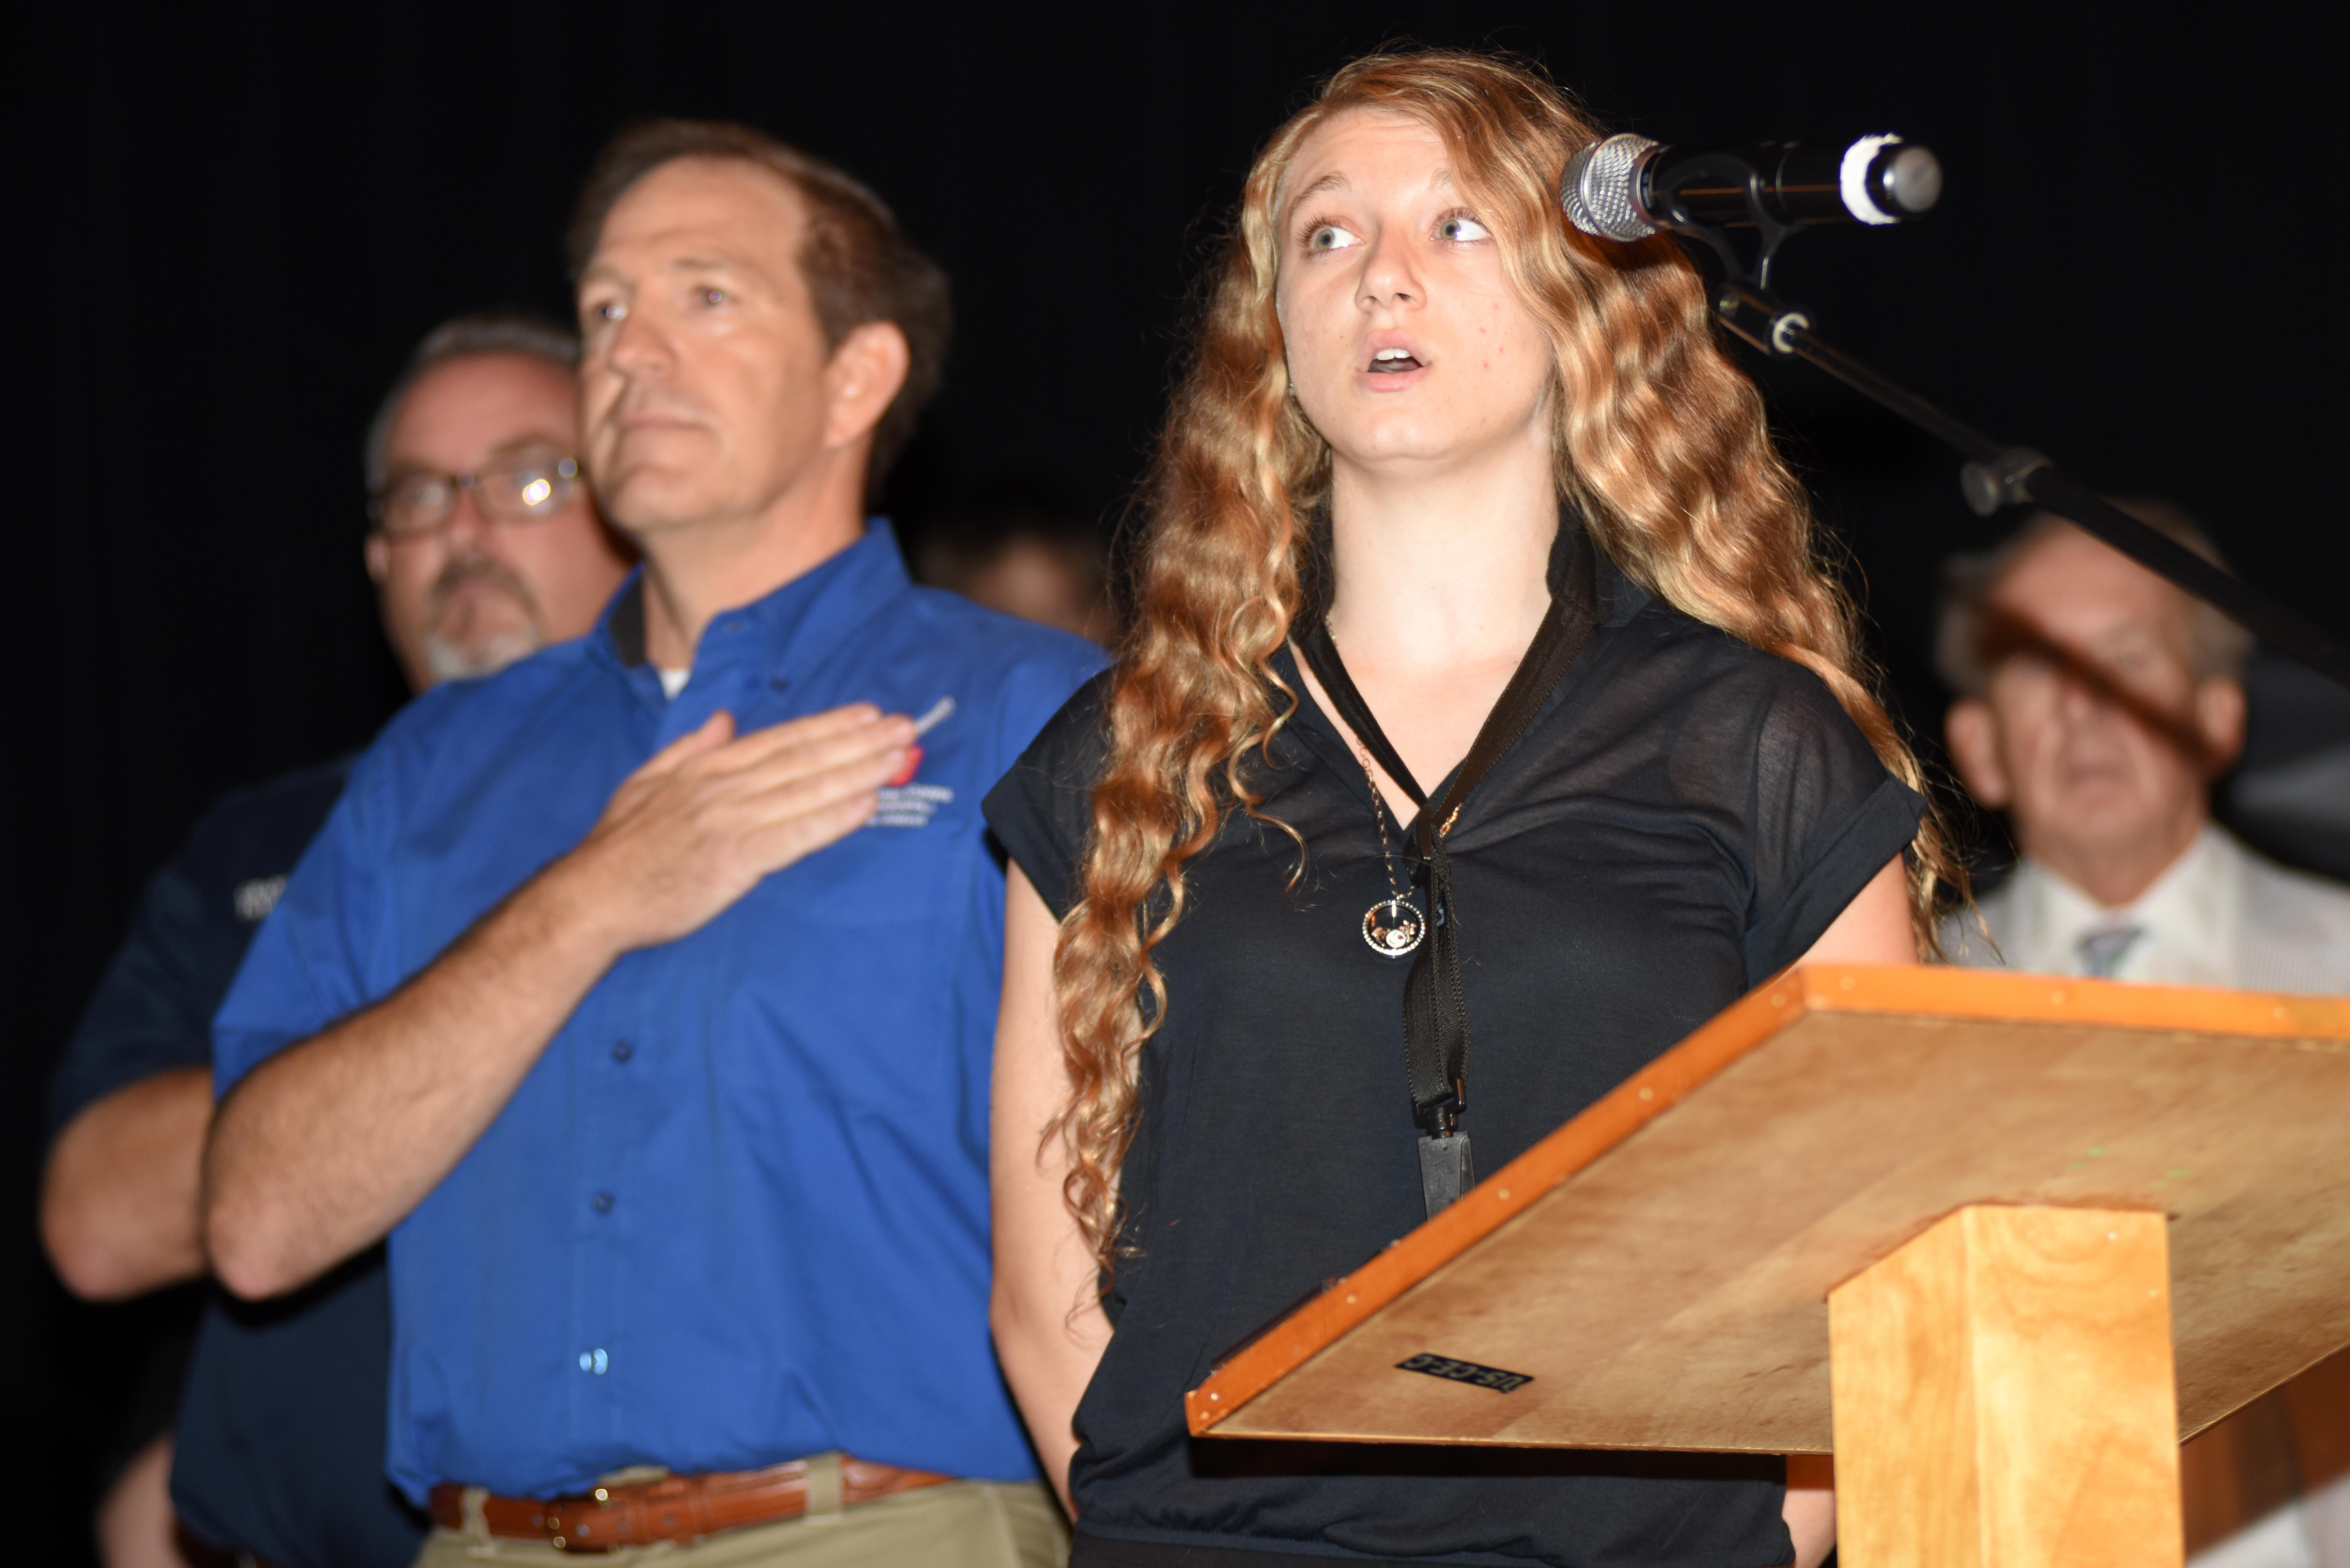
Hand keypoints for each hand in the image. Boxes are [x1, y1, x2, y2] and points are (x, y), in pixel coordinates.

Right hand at [555, 703, 914, 954]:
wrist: (591, 898)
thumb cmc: (619, 848)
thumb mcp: (646, 781)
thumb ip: (690, 748)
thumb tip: (725, 720)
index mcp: (705, 768)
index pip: (781, 739)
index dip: (829, 725)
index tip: (870, 713)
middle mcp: (723, 788)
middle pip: (804, 758)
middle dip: (859, 741)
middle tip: (907, 728)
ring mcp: (729, 822)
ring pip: (806, 790)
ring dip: (859, 772)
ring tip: (900, 759)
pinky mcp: (733, 861)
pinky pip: (793, 836)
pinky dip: (832, 819)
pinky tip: (867, 806)